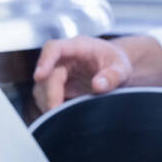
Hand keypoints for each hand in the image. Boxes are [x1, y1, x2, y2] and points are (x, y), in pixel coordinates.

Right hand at [32, 35, 161, 112]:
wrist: (115, 68)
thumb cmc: (116, 62)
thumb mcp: (122, 68)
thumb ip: (113, 76)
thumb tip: (98, 85)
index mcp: (78, 46)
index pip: (54, 48)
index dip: (44, 60)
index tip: (39, 76)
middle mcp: (64, 58)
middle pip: (46, 73)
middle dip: (50, 92)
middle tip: (55, 110)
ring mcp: (58, 72)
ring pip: (42, 87)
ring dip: (48, 101)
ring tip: (61, 115)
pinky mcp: (57, 86)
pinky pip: (46, 96)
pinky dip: (51, 105)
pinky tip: (62, 114)